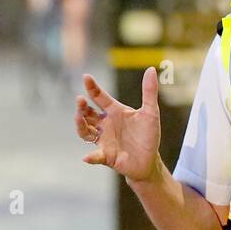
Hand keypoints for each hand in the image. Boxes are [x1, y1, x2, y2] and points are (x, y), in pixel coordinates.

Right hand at [75, 67, 161, 182]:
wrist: (149, 160)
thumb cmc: (148, 135)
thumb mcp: (150, 112)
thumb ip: (149, 91)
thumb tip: (151, 69)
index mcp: (115, 112)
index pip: (100, 97)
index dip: (92, 87)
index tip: (86, 77)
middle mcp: (105, 124)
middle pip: (88, 113)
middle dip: (82, 107)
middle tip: (80, 100)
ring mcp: (103, 139)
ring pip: (85, 131)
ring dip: (80, 125)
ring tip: (78, 118)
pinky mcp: (105, 155)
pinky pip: (95, 156)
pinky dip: (90, 157)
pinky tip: (86, 157)